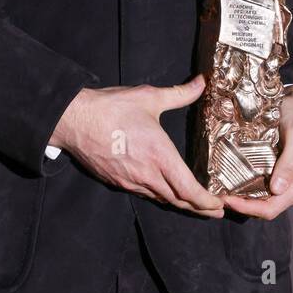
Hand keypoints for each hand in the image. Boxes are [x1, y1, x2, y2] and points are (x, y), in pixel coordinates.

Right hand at [49, 74, 224, 217]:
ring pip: (161, 200)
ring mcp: (130, 181)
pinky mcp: (117, 182)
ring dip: (180, 204)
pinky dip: (160, 196)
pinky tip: (164, 192)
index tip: (219, 204)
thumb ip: (179, 94)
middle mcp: (147, 175)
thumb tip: (201, 82)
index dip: (206, 202)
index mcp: (159, 155)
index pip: (189, 190)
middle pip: (178, 201)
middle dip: (200, 208)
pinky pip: (144, 194)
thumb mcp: (149, 97)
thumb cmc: (110, 108)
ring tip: (196, 204)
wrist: (73, 121)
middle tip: (215, 210)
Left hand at [222, 84, 292, 220]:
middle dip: (241, 205)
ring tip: (221, 190)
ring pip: (262, 202)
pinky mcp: (280, 177)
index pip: (271, 208)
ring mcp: (288, 185)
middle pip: (264, 209)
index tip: (225, 198)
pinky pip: (263, 190)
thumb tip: (278, 189)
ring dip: (243, 199)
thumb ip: (291, 162)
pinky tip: (233, 181)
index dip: (247, 208)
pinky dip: (247, 190)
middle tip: (217, 196)